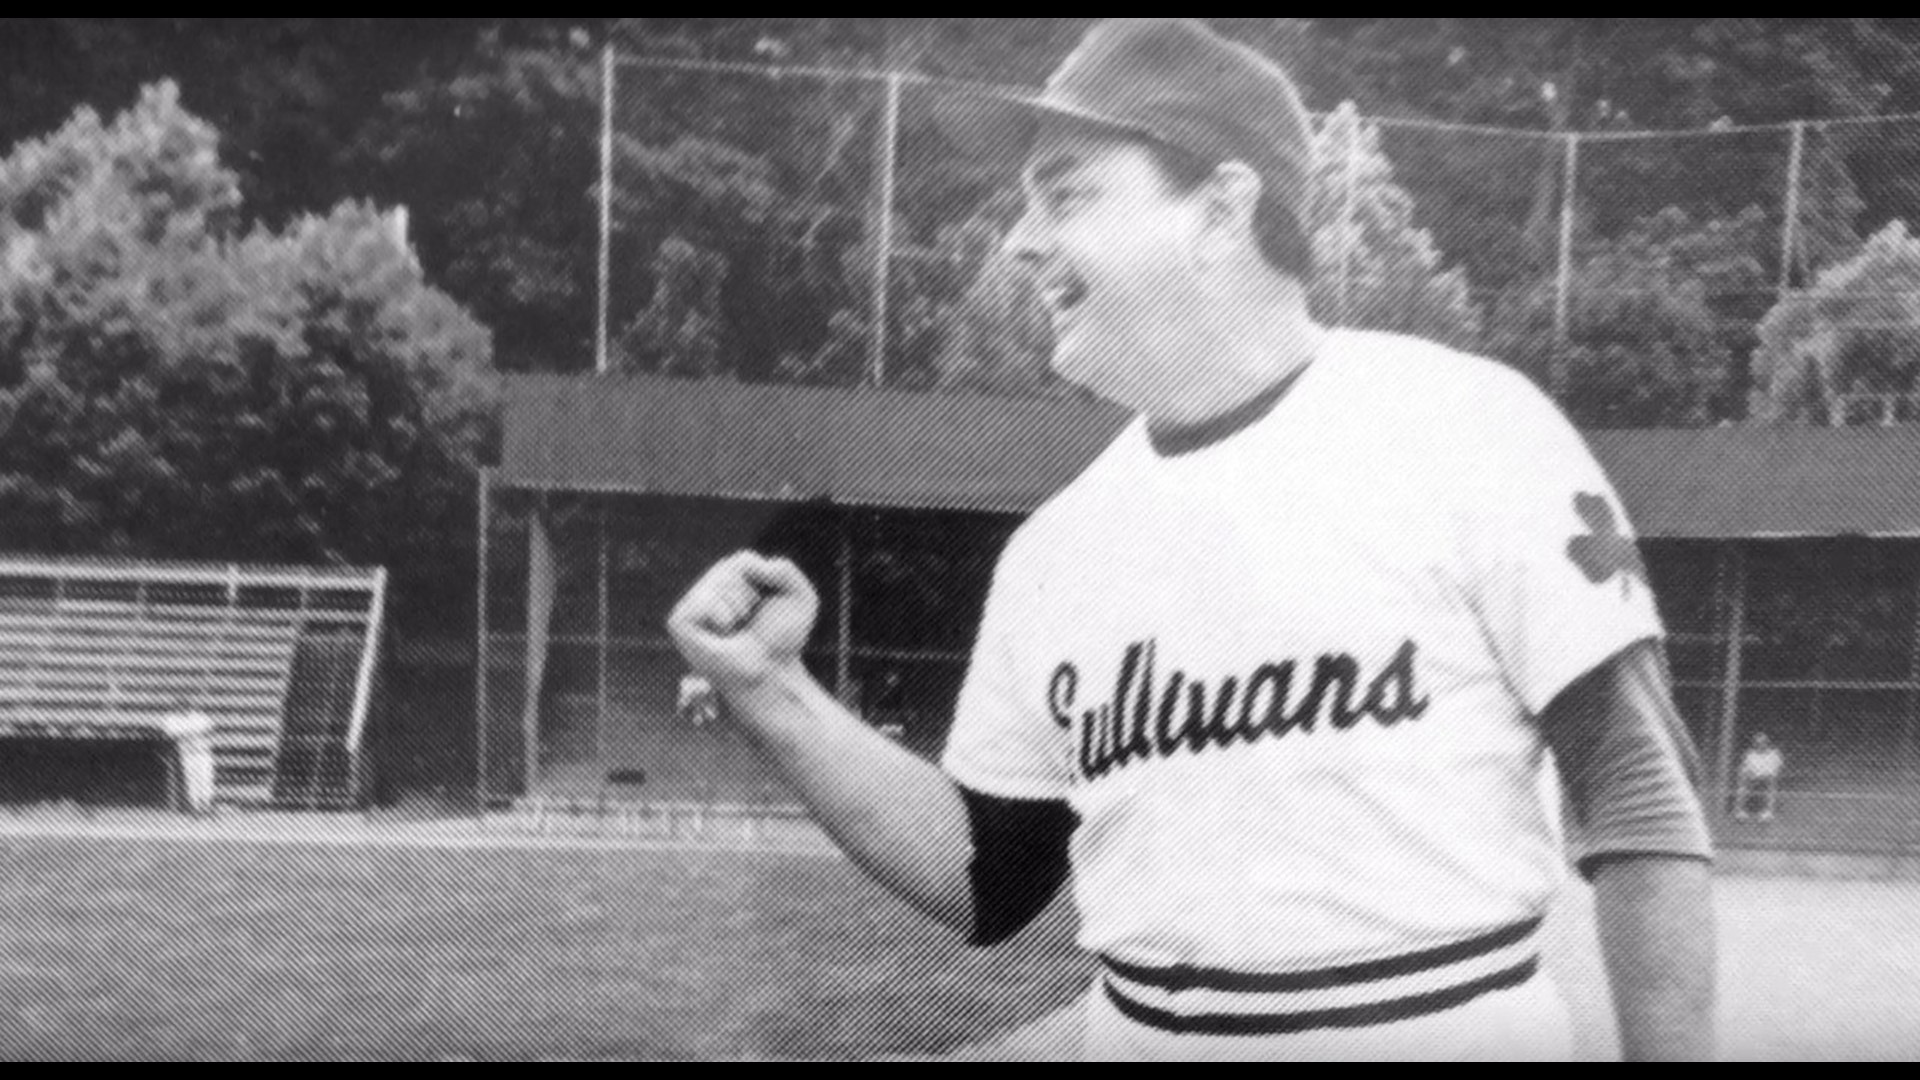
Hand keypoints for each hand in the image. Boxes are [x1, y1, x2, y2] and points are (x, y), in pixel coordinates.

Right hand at [667, 551, 818, 691]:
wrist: (771, 675)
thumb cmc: (783, 640)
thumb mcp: (801, 597)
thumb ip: (785, 569)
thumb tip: (750, 564)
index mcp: (727, 582)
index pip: (744, 560)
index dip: (763, 584)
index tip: (765, 609)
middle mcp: (706, 592)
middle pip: (730, 567)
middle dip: (751, 595)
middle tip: (750, 624)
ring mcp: (691, 607)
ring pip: (718, 582)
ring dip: (738, 608)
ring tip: (736, 630)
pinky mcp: (678, 622)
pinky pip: (703, 601)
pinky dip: (721, 616)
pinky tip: (723, 633)